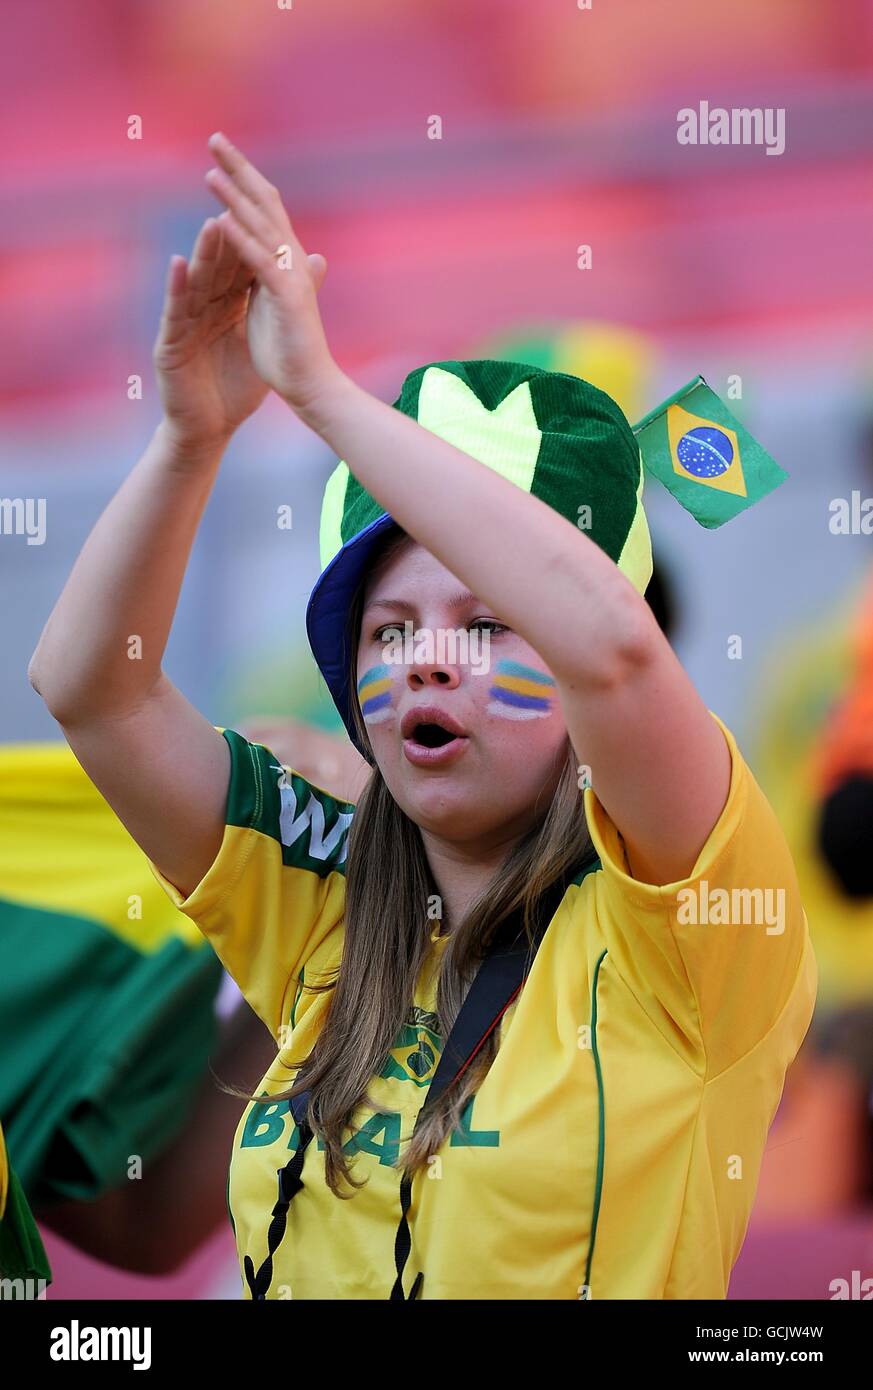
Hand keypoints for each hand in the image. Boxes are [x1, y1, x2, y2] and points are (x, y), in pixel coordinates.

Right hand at [153, 216, 269, 448]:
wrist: (209, 429)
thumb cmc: (235, 390)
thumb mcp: (265, 343)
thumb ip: (283, 303)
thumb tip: (314, 264)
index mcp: (226, 307)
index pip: (238, 266)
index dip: (250, 238)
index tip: (265, 207)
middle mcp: (203, 308)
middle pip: (217, 266)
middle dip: (225, 233)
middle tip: (235, 198)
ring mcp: (184, 324)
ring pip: (196, 283)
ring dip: (204, 254)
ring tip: (214, 224)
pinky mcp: (169, 345)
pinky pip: (174, 313)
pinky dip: (176, 288)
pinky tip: (179, 264)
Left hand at [203, 131, 342, 417]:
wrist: (312, 387)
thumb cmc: (292, 353)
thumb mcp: (278, 304)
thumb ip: (272, 275)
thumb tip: (283, 255)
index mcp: (286, 260)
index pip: (266, 207)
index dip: (244, 178)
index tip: (220, 153)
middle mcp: (293, 260)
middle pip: (265, 203)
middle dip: (239, 169)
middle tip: (214, 137)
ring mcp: (292, 277)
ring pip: (262, 226)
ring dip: (235, 197)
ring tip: (210, 172)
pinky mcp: (287, 298)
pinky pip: (261, 261)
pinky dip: (241, 239)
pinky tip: (220, 219)